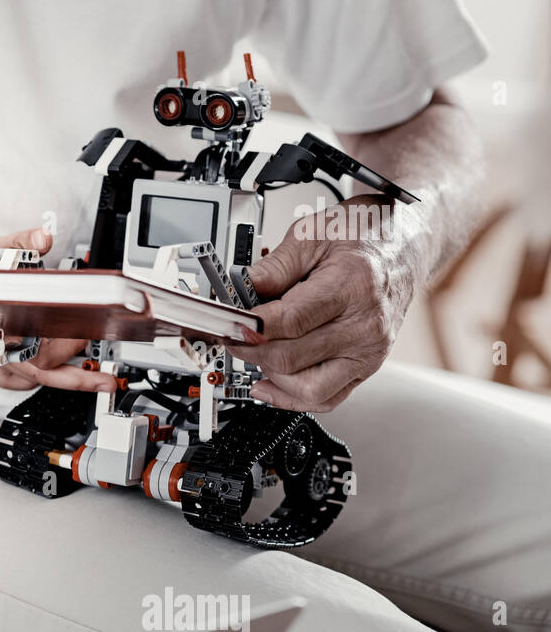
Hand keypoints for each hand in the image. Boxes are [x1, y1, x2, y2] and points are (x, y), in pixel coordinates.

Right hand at [0, 226, 118, 392]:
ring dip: (58, 377)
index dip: (62, 353)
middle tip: (105, 381)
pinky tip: (52, 362)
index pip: (31, 358)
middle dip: (75, 380)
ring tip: (89, 376)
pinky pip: (14, 371)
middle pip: (37, 375)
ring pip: (28, 376)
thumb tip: (42, 239)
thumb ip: (12, 243)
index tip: (84, 337)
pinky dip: (35, 372)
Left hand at [232, 197, 423, 411]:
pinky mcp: (366, 367)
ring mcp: (368, 352)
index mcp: (352, 287)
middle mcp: (364, 326)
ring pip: (307, 389)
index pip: (290, 321)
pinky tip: (268, 385)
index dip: (250, 328)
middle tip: (231, 335)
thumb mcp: (312, 233)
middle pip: (291, 358)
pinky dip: (292, 398)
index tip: (227, 323)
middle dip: (250, 350)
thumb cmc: (363, 235)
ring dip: (270, 375)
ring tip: (256, 353)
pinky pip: (327, 399)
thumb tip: (239, 290)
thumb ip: (274, 266)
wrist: (403, 244)